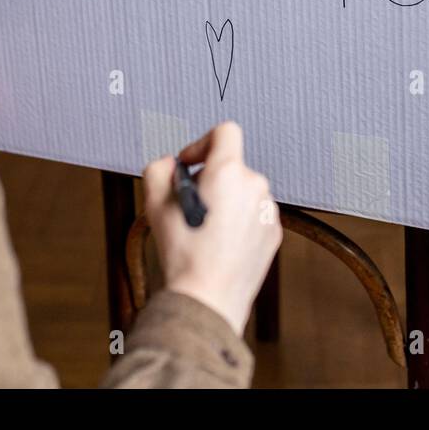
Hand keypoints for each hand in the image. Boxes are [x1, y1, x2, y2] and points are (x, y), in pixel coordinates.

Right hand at [142, 122, 281, 335]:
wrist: (208, 298)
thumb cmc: (185, 254)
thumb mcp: (154, 203)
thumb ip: (159, 168)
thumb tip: (170, 165)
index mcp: (228, 172)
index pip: (225, 132)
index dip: (201, 143)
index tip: (190, 163)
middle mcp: (254, 186)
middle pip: (232, 166)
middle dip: (210, 179)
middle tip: (191, 203)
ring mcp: (268, 210)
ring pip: (243, 192)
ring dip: (226, 201)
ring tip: (206, 229)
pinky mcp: (274, 233)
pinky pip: (254, 215)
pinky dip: (239, 221)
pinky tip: (221, 242)